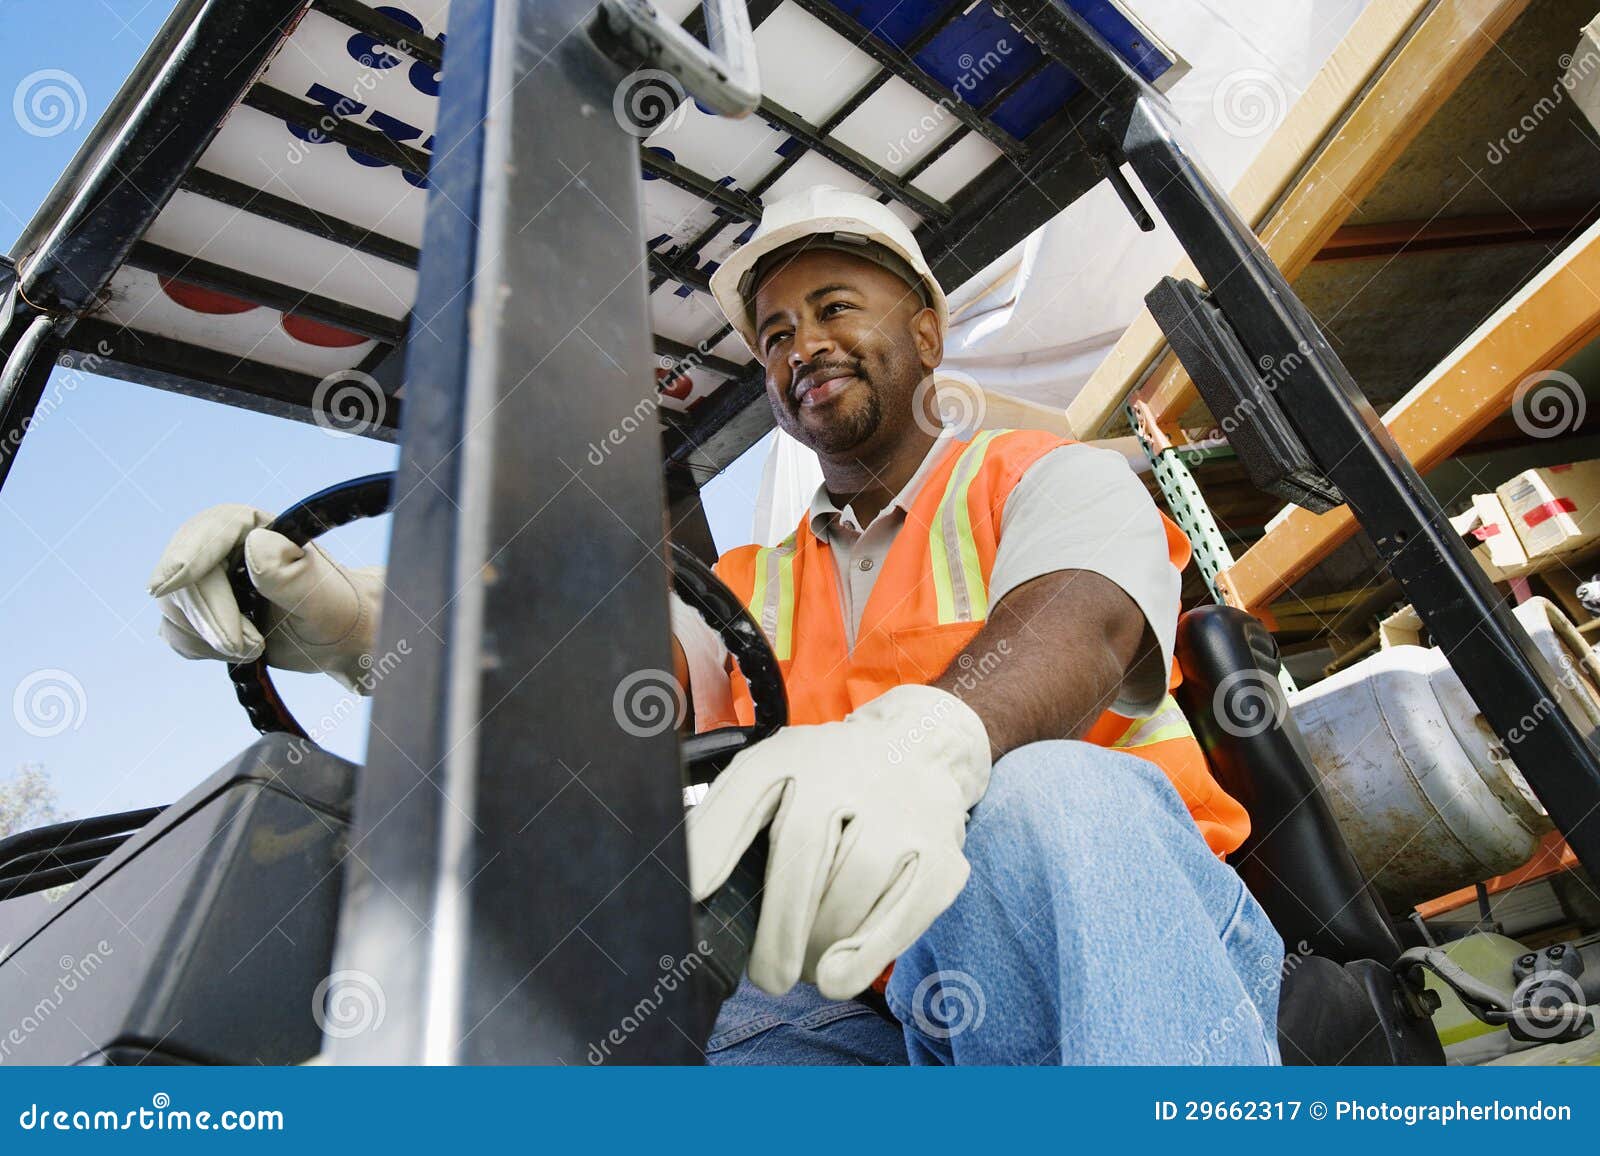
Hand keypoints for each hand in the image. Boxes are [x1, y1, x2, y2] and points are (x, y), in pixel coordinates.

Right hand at [148, 504, 384, 693]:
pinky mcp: (196, 611)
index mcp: (253, 526)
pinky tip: (241, 649)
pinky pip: (176, 632)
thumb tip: (253, 543)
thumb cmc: (335, 608)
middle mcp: (221, 547)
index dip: (185, 556)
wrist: (336, 636)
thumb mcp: (318, 594)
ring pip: (175, 609)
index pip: (209, 532)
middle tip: (253, 646)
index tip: (166, 586)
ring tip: (258, 646)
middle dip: (213, 618)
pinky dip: (203, 648)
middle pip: (184, 578)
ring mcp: (204, 579)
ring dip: (211, 638)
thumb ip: (287, 573)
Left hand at [688, 684, 991, 998]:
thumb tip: (686, 886)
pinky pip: (902, 916)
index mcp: (793, 756)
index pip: (746, 796)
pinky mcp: (941, 856)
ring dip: (818, 947)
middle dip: (777, 931)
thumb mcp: (771, 775)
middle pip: (802, 861)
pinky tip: (839, 976)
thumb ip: (725, 821)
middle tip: (767, 975)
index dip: (716, 845)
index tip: (692, 891)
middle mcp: (848, 775)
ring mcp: (900, 814)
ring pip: (849, 895)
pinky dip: (866, 955)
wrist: (921, 750)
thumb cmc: (828, 779)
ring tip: (806, 966)